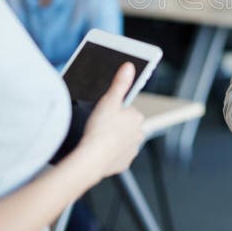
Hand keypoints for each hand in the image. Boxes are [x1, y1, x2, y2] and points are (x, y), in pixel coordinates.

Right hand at [78, 63, 144, 178]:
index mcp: (137, 118)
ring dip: (114, 140)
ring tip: (99, 139)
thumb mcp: (109, 100)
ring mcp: (132, 150)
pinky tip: (100, 151)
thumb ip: (120, 83)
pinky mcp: (124, 163)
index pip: (128, 111)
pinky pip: (117, 156)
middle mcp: (139, 134)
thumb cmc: (100, 128)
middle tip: (101, 126)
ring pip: (122, 141)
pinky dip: (110, 154)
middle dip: (116, 126)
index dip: (114, 112)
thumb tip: (129, 67)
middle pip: (126, 126)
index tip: (105, 115)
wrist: (92, 157)